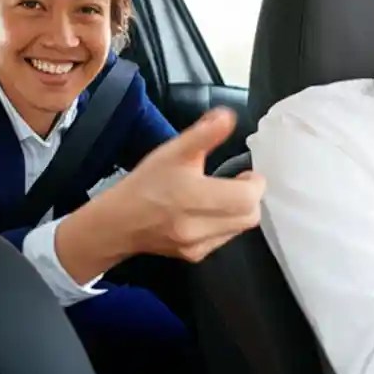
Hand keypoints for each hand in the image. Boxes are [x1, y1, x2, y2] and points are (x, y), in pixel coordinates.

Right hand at [107, 107, 264, 260]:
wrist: (119, 222)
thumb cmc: (146, 183)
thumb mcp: (174, 151)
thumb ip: (205, 133)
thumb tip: (227, 117)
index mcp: (194, 197)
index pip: (248, 197)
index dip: (254, 183)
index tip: (246, 173)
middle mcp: (198, 226)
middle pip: (250, 216)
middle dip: (249, 197)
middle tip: (237, 183)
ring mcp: (197, 245)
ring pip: (239, 229)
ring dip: (238, 211)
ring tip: (221, 197)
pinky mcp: (195, 256)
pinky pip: (224, 239)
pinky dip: (224, 225)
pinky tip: (208, 213)